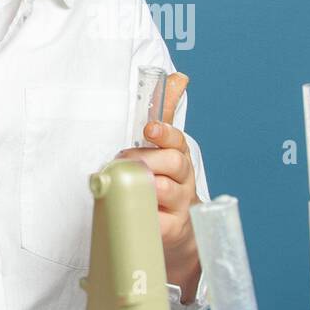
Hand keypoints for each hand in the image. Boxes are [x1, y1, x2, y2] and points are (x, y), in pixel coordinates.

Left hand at [114, 73, 200, 301]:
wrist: (178, 232)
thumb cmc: (166, 182)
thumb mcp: (164, 148)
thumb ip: (165, 112)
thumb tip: (179, 77)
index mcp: (179, 156)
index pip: (178, 140)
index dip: (165, 133)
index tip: (151, 129)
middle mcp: (183, 179)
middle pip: (174, 163)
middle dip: (147, 160)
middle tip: (125, 162)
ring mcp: (179, 205)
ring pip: (167, 190)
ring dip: (146, 185)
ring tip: (128, 185)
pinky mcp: (171, 230)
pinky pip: (159, 222)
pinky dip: (145, 216)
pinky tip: (133, 211)